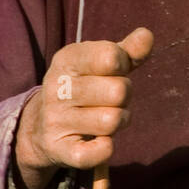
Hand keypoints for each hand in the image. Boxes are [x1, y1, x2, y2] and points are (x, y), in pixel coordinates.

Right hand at [14, 27, 153, 188]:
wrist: (41, 127)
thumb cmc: (84, 87)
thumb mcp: (100, 64)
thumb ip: (127, 51)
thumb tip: (147, 35)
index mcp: (67, 59)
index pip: (111, 56)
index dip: (123, 64)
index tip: (115, 69)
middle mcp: (57, 88)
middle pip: (118, 91)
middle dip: (125, 96)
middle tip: (112, 99)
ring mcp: (56, 119)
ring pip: (112, 121)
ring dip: (120, 120)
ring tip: (108, 117)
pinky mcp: (60, 149)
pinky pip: (95, 153)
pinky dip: (105, 149)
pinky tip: (101, 142)